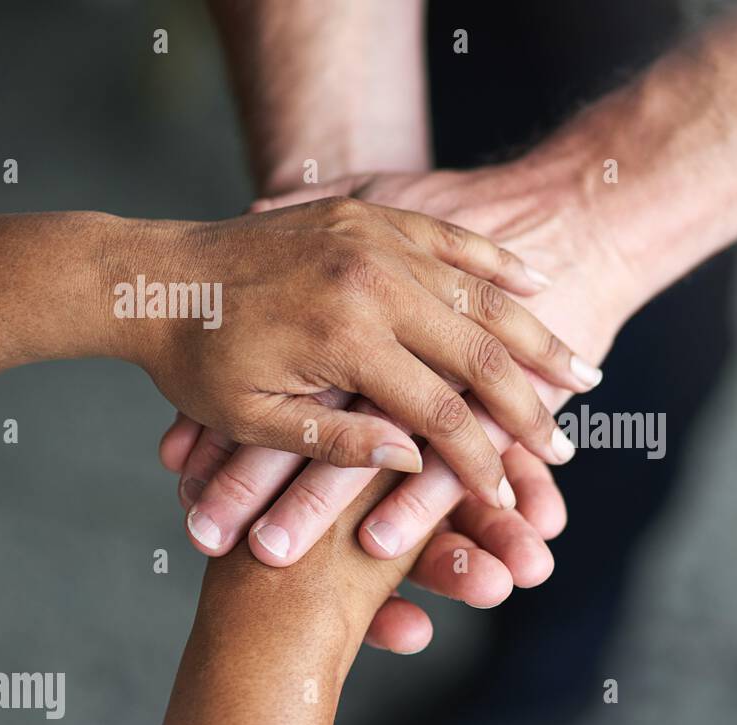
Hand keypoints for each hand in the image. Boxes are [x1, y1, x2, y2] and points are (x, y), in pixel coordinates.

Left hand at [166, 163, 645, 644]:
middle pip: (480, 352)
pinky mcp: (375, 216)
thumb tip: (417, 459)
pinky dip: (499, 264)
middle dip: (531, 405)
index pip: (440, 413)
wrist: (152, 271)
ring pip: (483, 292)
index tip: (511, 496)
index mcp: (345, 338)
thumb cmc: (195, 357)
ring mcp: (378, 241)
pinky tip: (540, 283)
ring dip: (539, 336)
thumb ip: (339, 441)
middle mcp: (373, 282)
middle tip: (567, 444)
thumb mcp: (254, 414)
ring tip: (585, 372)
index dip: (481, 462)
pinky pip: (453, 239)